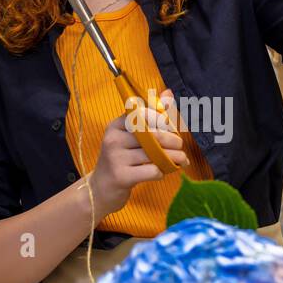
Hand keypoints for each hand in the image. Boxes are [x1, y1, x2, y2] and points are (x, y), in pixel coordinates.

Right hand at [87, 88, 187, 214]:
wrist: (100, 188)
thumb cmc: (120, 159)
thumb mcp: (130, 136)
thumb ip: (150, 115)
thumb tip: (168, 93)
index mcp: (115, 125)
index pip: (143, 114)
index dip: (162, 120)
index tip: (171, 128)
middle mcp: (113, 139)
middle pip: (152, 135)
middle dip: (173, 140)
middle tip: (181, 147)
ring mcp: (116, 158)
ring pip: (155, 154)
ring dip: (174, 157)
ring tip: (181, 160)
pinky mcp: (121, 176)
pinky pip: (152, 171)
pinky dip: (161, 172)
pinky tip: (161, 172)